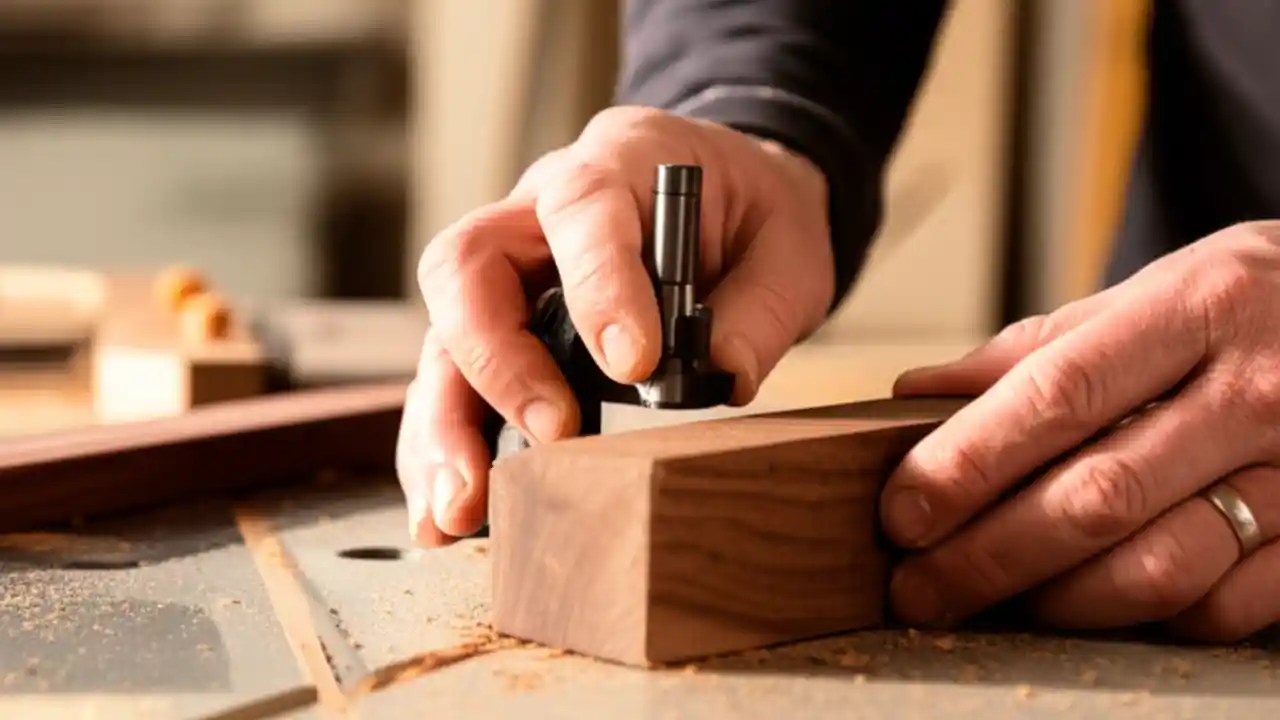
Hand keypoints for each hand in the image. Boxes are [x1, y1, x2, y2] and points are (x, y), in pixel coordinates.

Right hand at [397, 107, 834, 544]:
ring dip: (446, 425)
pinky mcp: (501, 330)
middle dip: (497, 361)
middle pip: (469, 267)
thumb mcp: (789, 247)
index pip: (583, 211)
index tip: (634, 364)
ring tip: (462, 506)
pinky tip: (448, 512)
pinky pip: (452, 382)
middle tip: (550, 436)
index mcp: (616, 163)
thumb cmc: (753, 216)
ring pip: (444, 335)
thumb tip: (725, 375)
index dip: (600, 286)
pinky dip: (446, 447)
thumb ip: (762, 306)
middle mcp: (536, 213)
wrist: (735, 202)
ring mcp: (509, 273)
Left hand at [883, 221, 1279, 641]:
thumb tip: (915, 394)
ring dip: (1056, 600)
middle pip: (1098, 496)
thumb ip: (1039, 348)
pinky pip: (1223, 609)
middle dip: (987, 556)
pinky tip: (1095, 602)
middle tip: (916, 588)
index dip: (969, 462)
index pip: (1059, 394)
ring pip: (1160, 568)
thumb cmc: (1242, 309)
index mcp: (1196, 309)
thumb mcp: (1152, 293)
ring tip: (992, 599)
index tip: (902, 512)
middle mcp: (1257, 391)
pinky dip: (1144, 620)